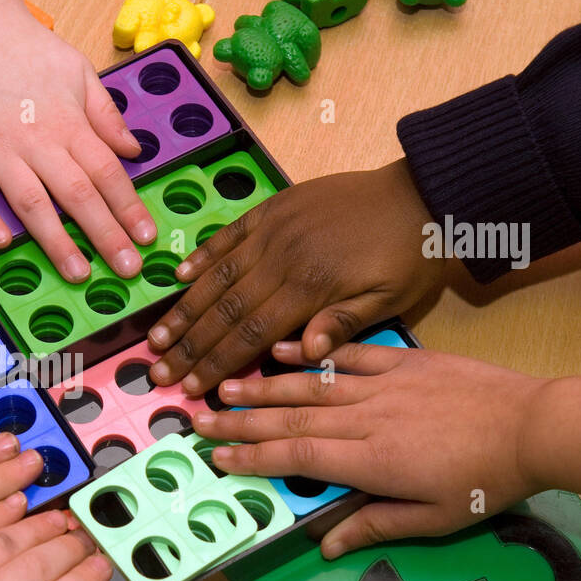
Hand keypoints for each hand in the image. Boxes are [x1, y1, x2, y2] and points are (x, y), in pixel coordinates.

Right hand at [0, 0, 155, 282]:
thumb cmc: (27, 47)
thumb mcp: (79, 71)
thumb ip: (106, 114)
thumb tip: (134, 150)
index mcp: (69, 123)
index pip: (108, 173)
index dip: (129, 208)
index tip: (146, 238)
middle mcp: (37, 141)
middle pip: (78, 195)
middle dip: (106, 235)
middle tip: (127, 269)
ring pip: (31, 202)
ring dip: (55, 241)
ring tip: (78, 273)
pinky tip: (2, 244)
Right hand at [148, 159, 441, 394]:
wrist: (423, 190)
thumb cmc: (409, 255)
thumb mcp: (390, 299)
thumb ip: (343, 324)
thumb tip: (303, 354)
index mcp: (310, 288)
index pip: (250, 335)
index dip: (216, 364)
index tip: (189, 389)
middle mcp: (281, 259)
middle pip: (223, 310)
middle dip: (187, 346)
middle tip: (158, 371)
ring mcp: (273, 230)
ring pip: (217, 276)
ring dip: (184, 309)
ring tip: (157, 337)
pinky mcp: (273, 208)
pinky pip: (229, 235)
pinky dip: (202, 257)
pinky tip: (178, 278)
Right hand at [191, 341, 580, 556]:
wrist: (534, 425)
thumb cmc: (485, 481)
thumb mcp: (434, 518)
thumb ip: (377, 525)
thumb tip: (327, 545)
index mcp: (370, 461)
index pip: (298, 458)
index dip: (253, 458)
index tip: (217, 457)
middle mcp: (365, 420)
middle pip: (291, 421)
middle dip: (241, 423)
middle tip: (199, 421)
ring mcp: (381, 386)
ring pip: (309, 386)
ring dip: (263, 387)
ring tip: (225, 387)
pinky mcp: (401, 361)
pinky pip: (347, 355)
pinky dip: (311, 352)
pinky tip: (280, 351)